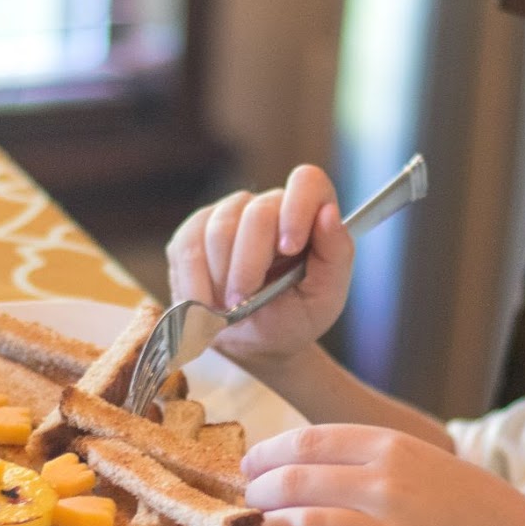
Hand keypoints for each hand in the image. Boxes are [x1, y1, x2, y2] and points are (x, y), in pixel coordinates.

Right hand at [166, 164, 353, 365]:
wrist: (253, 343)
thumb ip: (335, 256)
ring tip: (228, 308)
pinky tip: (205, 304)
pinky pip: (188, 246)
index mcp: (309, 216)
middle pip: (257, 213)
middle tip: (244, 302)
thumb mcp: (324, 299)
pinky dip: (195, 283)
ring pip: (219, 229)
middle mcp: (270, 206)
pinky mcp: (195, 230)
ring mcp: (229, 214)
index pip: (307, 182)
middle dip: (249, 264)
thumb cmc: (293, 319)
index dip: (298, 208)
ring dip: (222, 278)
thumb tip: (328, 213)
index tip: (290, 248)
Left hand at [243, 424, 524, 525]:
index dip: (266, 455)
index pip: (307, 441)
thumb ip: (361, 457)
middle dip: (259, 496)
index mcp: (391, 448)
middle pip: (296, 482)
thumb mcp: (417, 460)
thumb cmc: (458, 504)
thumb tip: (287, 463)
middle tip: (250, 508)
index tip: (249, 468)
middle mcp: (390, 486)